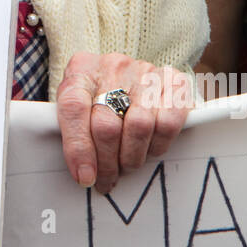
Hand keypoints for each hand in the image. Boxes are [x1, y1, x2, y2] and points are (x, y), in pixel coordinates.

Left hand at [55, 52, 192, 193]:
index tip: (85, 177)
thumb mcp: (78, 107)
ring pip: (139, 127)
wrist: (128, 73)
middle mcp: (113, 67)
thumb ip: (72, 131)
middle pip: (107, 125)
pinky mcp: (174, 81)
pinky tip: (149, 149)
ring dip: (132, 158)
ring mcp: (145, 72)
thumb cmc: (98, 97)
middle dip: (107, 163)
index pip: (74, 107)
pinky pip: (169, 123)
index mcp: (81, 70)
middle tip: (107, 179)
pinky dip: (158, 145)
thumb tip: (84, 175)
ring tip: (126, 165)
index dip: (78, 147)